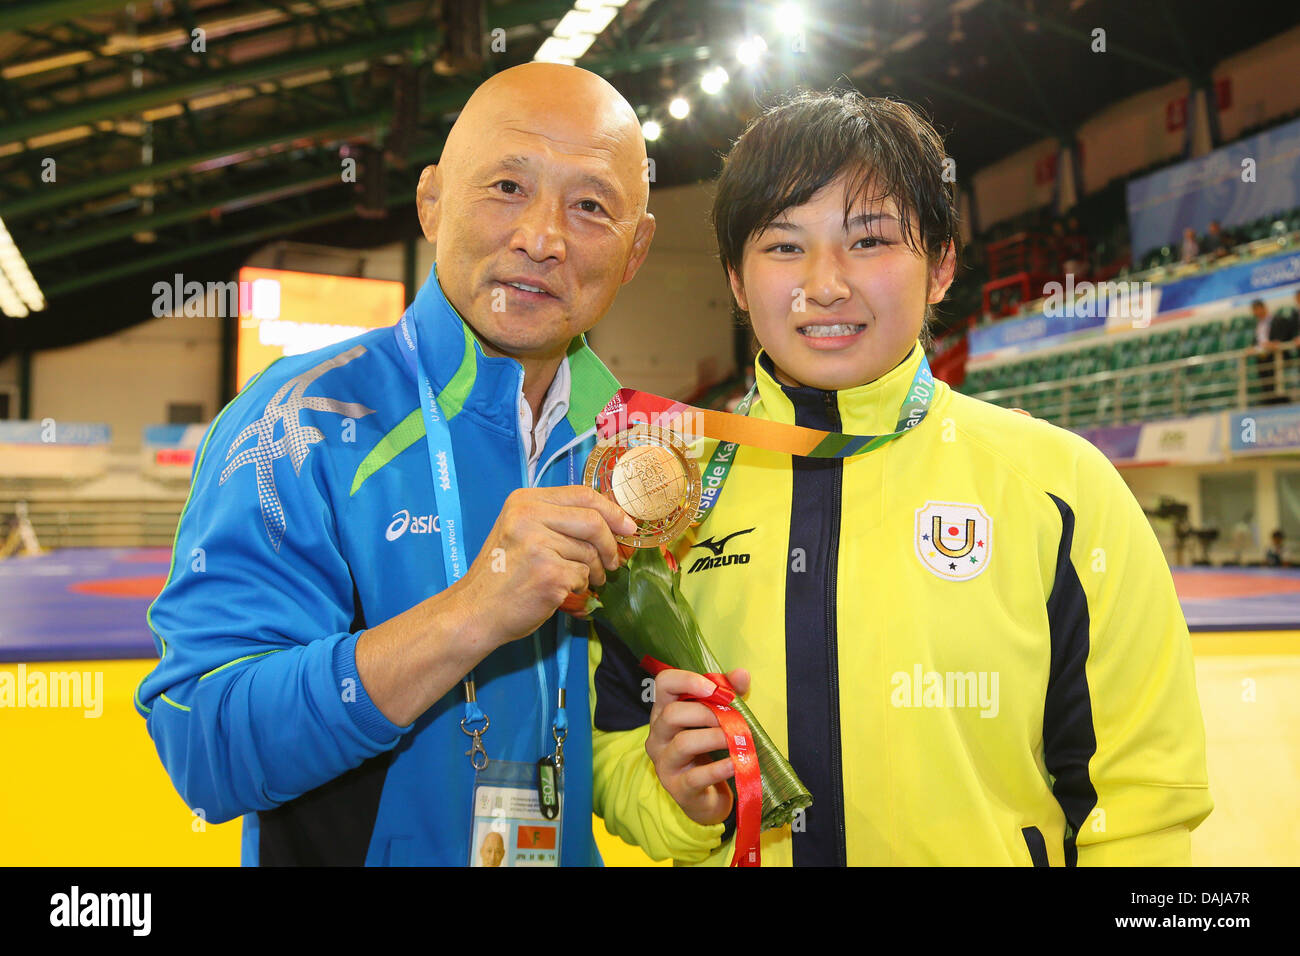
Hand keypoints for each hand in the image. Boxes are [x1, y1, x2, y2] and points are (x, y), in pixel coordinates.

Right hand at [456, 486, 635, 648]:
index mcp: (524, 501)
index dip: (612, 511)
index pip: (582, 494)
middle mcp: (529, 517)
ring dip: (593, 571)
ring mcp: (538, 545)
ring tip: (581, 581)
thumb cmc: (503, 573)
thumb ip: (558, 519)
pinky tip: (561, 591)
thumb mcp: (521, 531)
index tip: (628, 527)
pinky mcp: (548, 574)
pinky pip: (582, 576)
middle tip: (613, 562)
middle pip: (593, 521)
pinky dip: (578, 587)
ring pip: (590, 553)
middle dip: (610, 545)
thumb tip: (613, 518)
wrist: (475, 610)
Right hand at [645, 667, 752, 825]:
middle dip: (707, 713)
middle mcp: (658, 735)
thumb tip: (741, 674)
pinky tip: (735, 763)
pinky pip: (696, 776)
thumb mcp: (719, 716)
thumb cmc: (710, 749)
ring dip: (716, 738)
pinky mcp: (678, 788)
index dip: (687, 680)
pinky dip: (719, 768)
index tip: (713, 688)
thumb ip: (729, 693)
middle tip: (731, 719)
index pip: (664, 683)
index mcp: (664, 711)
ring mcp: (665, 763)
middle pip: (672, 714)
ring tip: (737, 740)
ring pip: (683, 743)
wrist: (708, 795)